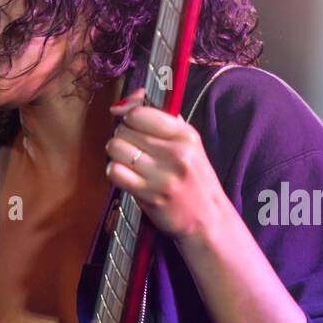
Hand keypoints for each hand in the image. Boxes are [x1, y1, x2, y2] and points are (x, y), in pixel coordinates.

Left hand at [104, 87, 231, 243]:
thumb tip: (123, 103)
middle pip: (124, 129)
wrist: (207, 219)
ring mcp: (163, 176)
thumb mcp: (186, 142)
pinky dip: (115, 172)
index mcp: (186, 135)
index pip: (140, 113)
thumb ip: (158, 117)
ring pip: (116, 148)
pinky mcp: (149, 195)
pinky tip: (127, 176)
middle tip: (135, 148)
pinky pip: (115, 172)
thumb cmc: (193, 177)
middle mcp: (176, 153)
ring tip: (130, 161)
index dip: (130, 117)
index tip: (133, 125)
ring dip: (117, 154)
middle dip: (124, 136)